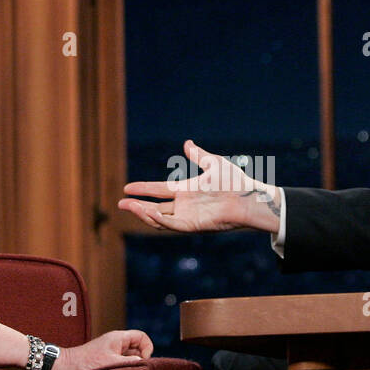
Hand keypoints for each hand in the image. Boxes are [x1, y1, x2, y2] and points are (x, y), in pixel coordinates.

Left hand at [51, 329, 153, 369]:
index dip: (147, 347)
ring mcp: (112, 350)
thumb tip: (143, 363)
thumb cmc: (86, 363)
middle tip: (136, 369)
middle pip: (137, 346)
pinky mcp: (106, 358)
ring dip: (131, 364)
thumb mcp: (111, 363)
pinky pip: (121, 361)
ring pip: (130, 355)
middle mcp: (116, 341)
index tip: (143, 361)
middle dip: (141, 357)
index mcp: (118, 337)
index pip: (142, 336)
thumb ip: (130, 363)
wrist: (67, 366)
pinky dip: (124, 367)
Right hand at [119, 140, 280, 233]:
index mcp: (187, 191)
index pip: (159, 190)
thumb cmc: (235, 181)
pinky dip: (159, 220)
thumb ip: (198, 155)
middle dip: (137, 206)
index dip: (144, 189)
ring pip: (160, 218)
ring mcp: (188, 217)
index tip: (127, 187)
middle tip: (120, 202)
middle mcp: (185, 206)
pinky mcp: (194, 226)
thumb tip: (187, 143)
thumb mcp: (213, 164)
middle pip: (155, 207)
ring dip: (143, 213)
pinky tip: (148, 212)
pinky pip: (172, 225)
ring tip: (129, 206)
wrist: (249, 197)